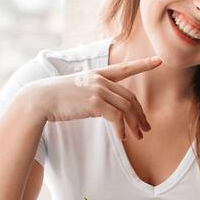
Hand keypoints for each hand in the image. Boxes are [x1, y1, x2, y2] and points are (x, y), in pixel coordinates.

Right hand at [26, 56, 160, 144]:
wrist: (40, 100)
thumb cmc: (55, 99)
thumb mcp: (77, 92)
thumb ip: (94, 96)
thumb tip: (106, 110)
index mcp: (97, 74)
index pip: (124, 69)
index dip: (143, 64)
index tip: (159, 61)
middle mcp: (100, 80)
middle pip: (129, 97)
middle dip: (140, 114)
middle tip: (147, 128)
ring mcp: (98, 90)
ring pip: (126, 107)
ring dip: (134, 124)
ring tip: (138, 137)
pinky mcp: (94, 102)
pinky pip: (116, 117)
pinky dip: (122, 129)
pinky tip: (122, 138)